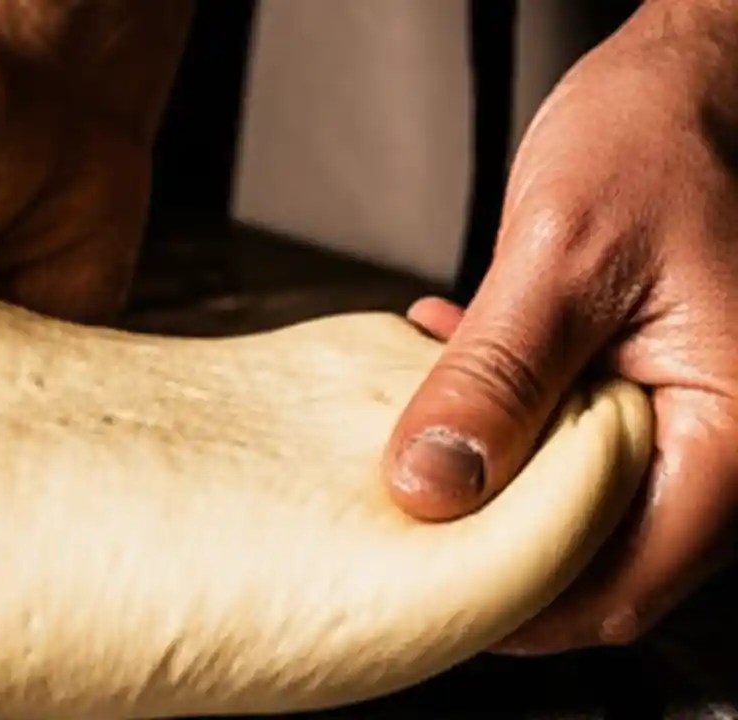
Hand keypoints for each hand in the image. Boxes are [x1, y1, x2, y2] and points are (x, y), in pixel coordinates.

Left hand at [386, 0, 737, 653]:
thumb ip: (498, 374)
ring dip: (490, 487)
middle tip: (401, 529)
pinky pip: (564, 447)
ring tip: (415, 443)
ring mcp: (678, 421)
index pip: (624, 583)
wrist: (690, 81)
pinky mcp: (638, 391)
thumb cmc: (659, 140)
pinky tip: (450, 378)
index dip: (521, 607)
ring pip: (570, 506)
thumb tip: (433, 482)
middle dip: (493, 553)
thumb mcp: (563, 255)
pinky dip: (502, 433)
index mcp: (730, 431)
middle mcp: (716, 442)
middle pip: (598, 560)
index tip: (428, 600)